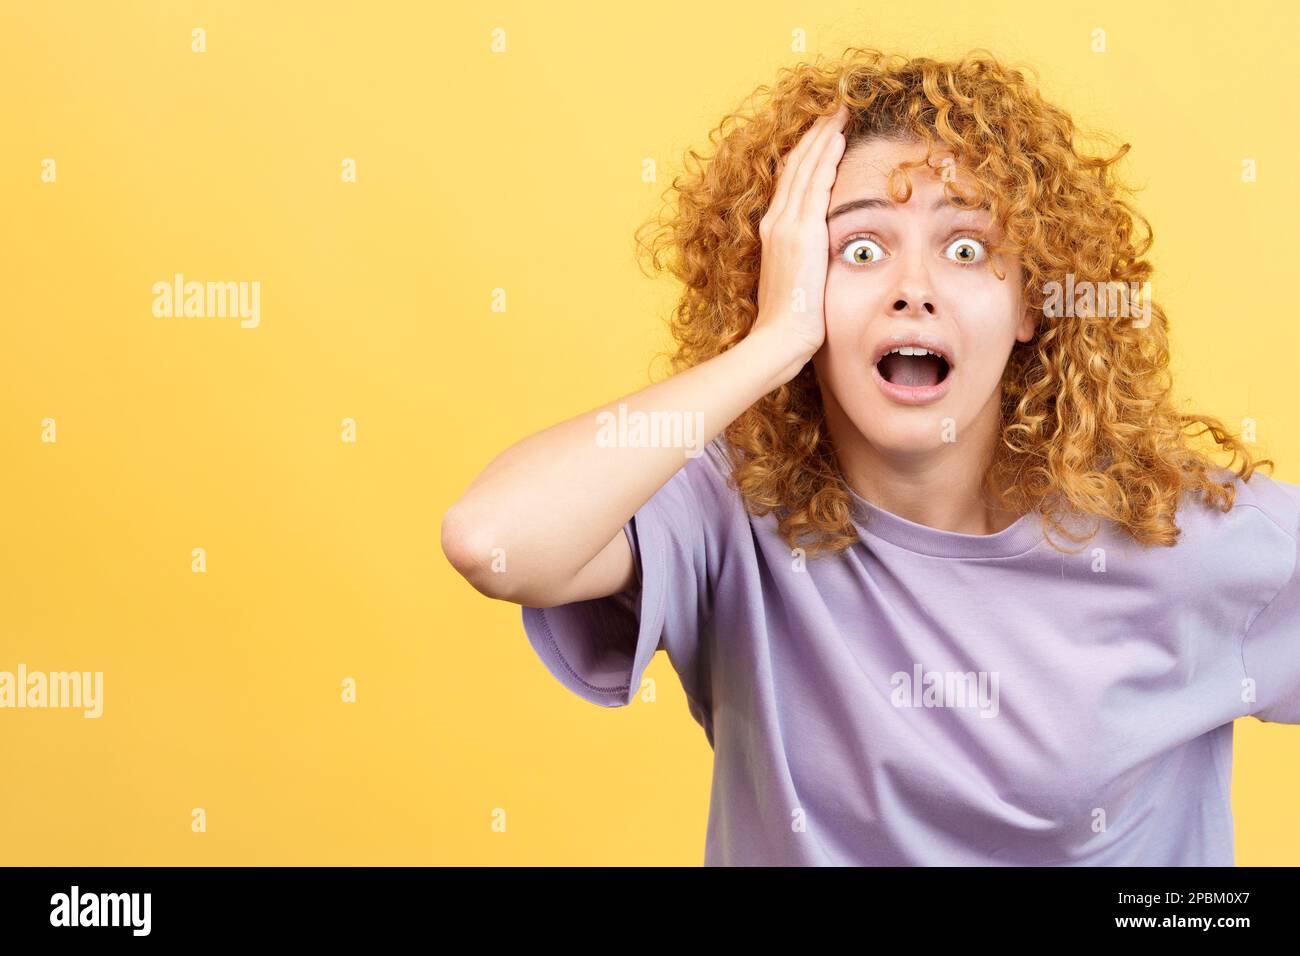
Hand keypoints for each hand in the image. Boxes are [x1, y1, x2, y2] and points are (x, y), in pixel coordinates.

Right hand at [750, 103, 849, 372]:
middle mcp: (775, 222)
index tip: (824, 133)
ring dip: (823, 137)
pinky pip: (815, 185)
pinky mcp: (801, 232)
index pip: (790, 182)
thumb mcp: (796, 281)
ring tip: (839, 114)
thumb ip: (806, 261)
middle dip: (815, 135)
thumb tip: (819, 258)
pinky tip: (839, 139)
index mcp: (773, 232)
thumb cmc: (790, 321)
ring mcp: (786, 225)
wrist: (779, 338)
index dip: (807, 154)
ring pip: (805, 168)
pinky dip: (826, 158)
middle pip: (795, 166)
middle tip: (834, 110)